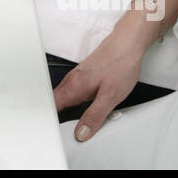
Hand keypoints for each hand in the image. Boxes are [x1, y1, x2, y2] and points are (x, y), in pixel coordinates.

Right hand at [52, 28, 145, 142]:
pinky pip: (72, 92)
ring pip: (63, 98)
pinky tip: (85, 108)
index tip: (54, 132)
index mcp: (73, 87)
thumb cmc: (121, 65)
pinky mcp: (84, 75)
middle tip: (63, 131)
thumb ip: (94, 116)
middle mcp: (72, 80)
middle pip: (54, 103)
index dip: (49, 122)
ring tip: (74, 123)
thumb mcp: (110, 97)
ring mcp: (77, 77)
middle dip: (55, 117)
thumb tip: (81, 132)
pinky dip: (74, 103)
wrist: (128, 44)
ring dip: (65, 110)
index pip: (51, 107)